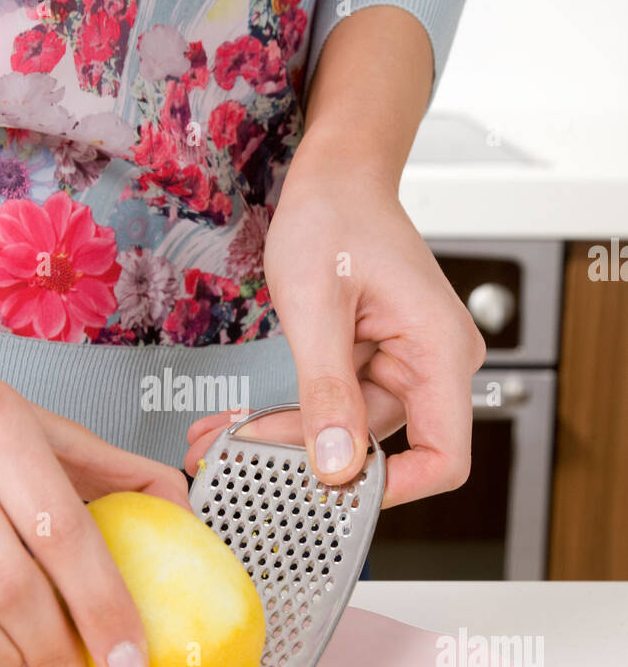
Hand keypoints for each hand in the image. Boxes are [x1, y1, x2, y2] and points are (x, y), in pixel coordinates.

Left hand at [185, 129, 485, 506]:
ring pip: (347, 433)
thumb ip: (327, 389)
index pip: (444, 457)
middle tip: (233, 458)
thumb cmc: (336, 215)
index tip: (325, 492)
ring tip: (222, 437)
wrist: (337, 174)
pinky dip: (290, 416)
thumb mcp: (317, 304)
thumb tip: (334, 463)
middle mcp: (433, 365)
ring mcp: (406, 366)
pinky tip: (241, 420)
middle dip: (305, 459)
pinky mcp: (378, 364)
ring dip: (285, 439)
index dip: (393, 488)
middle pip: (380, 448)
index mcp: (441, 351)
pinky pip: (336, 408)